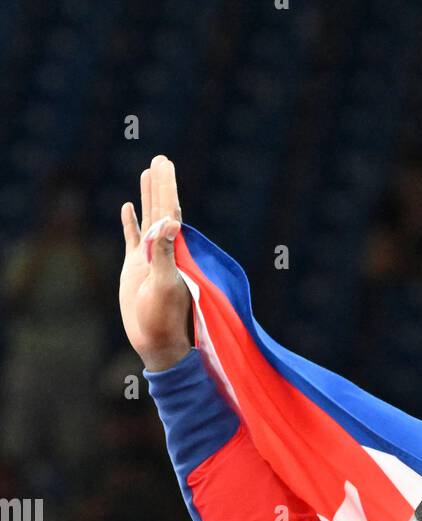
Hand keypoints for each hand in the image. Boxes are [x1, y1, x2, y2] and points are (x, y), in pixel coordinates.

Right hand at [119, 155, 192, 372]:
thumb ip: (166, 253)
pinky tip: (128, 207)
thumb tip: (168, 221)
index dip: (167, 186)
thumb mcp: (165, 284)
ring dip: (148, 197)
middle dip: (160, 184)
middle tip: (161, 158)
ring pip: (148, 219)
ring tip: (148, 172)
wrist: (155, 342)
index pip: (170, 210)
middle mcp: (163, 250)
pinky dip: (130, 222)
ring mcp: (149, 258)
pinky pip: (133, 237)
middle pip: (161, 208)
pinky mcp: (136, 268)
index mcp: (173, 251)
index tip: (165, 164)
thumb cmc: (163, 318)